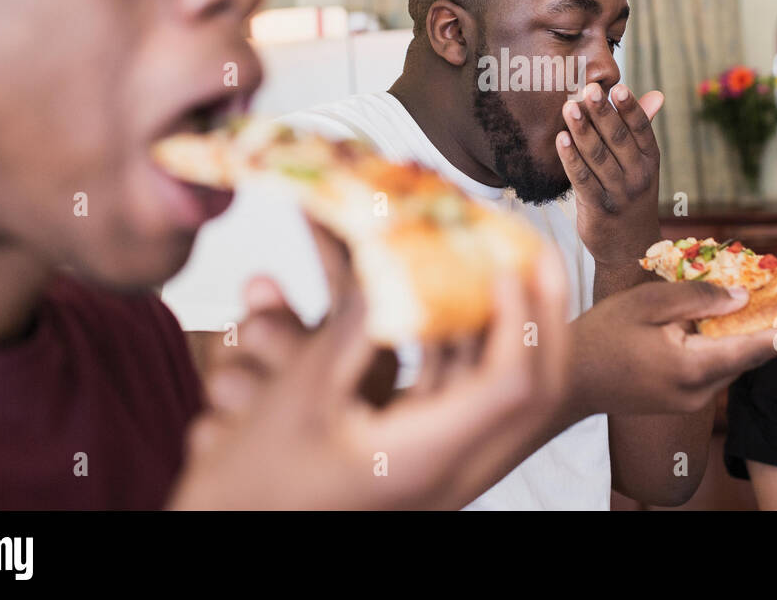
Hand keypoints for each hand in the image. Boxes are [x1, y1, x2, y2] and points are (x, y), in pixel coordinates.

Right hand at [170, 227, 569, 509]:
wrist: (233, 526)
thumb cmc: (254, 476)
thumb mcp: (301, 392)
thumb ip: (358, 325)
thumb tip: (395, 256)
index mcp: (427, 455)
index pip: (512, 386)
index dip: (521, 317)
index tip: (503, 261)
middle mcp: (451, 467)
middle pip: (534, 392)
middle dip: (543, 315)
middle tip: (538, 251)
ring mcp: (444, 462)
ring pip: (507, 390)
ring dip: (510, 322)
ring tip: (501, 258)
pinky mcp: (426, 450)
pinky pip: (469, 392)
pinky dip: (471, 344)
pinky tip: (450, 297)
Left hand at [556, 82, 663, 267]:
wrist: (629, 250)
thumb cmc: (632, 197)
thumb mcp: (644, 165)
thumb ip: (642, 129)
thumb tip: (658, 94)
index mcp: (651, 161)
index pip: (642, 129)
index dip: (630, 108)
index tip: (618, 87)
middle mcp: (638, 176)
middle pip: (618, 139)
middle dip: (602, 113)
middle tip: (587, 89)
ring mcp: (618, 193)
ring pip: (597, 156)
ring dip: (582, 130)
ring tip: (568, 106)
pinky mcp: (597, 208)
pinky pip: (582, 179)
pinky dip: (570, 158)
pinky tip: (560, 139)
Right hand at [570, 279, 776, 415]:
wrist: (568, 380)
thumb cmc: (602, 334)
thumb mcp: (648, 303)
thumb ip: (696, 297)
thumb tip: (740, 297)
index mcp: (691, 368)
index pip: (750, 350)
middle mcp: (697, 392)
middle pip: (744, 359)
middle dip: (766, 331)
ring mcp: (689, 401)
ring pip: (728, 365)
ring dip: (743, 338)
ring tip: (757, 305)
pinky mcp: (679, 401)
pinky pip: (711, 371)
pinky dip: (721, 348)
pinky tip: (718, 324)